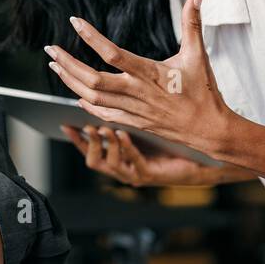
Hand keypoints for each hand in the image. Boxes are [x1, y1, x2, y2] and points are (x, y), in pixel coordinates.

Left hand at [45, 0, 235, 160]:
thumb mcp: (198, 55)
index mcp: (150, 73)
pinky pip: (102, 113)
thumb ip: (192, 23)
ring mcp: (132, 109)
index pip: (113, 54)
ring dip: (70, 82)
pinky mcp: (132, 121)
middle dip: (68, 64)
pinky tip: (75, 94)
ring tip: (55, 66)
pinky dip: (86, 104)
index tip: (75, 22)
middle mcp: (137, 92)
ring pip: (92, 98)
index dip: (91, 37)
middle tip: (50, 49)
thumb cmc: (203, 91)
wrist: (208, 129)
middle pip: (92, 79)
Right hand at [60, 124, 226, 186]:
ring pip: (106, 163)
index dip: (75, 138)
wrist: (200, 161)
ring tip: (100, 127)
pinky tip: (122, 133)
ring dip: (102, 144)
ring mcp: (132, 173)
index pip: (89, 148)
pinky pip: (132, 163)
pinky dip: (125, 148)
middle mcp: (121, 168)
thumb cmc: (172, 144)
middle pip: (91, 158)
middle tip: (80, 122)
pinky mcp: (147, 175)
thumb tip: (115, 88)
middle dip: (83, 140)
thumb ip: (129, 113)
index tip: (64, 122)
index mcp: (118, 157)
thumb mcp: (147, 127)